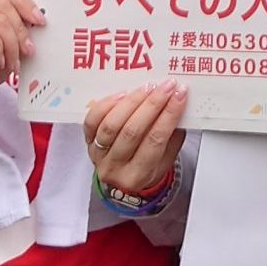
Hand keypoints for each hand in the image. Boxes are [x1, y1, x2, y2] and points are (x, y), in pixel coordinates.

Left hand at [85, 80, 187, 195]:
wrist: (121, 179)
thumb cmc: (148, 166)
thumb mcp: (167, 158)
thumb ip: (173, 134)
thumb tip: (178, 103)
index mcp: (139, 175)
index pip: (156, 141)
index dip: (169, 114)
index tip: (180, 94)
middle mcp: (115, 168)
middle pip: (132, 132)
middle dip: (152, 104)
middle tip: (166, 86)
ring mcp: (98, 156)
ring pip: (112, 125)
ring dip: (132, 102)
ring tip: (147, 88)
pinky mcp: (87, 142)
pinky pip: (92, 121)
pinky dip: (106, 105)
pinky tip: (122, 94)